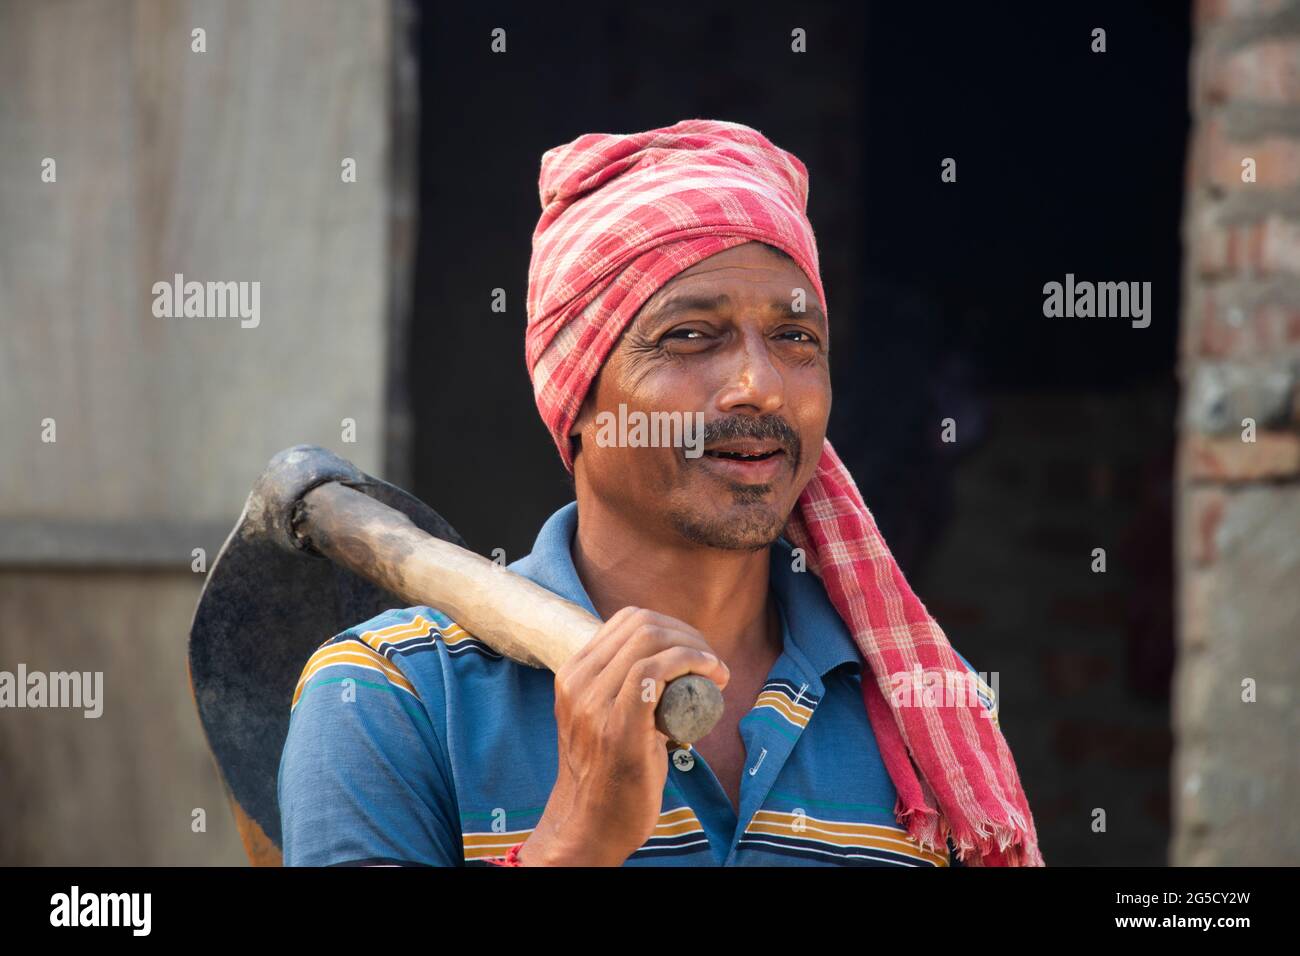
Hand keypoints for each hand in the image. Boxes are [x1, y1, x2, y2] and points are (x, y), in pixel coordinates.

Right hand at [517, 607, 729, 865]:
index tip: (696, 651)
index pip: (627, 620)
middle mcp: (577, 681)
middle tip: (712, 662)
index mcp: (573, 673)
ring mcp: (593, 702)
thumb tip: (669, 666)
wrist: (590, 825)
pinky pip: (654, 671)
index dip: (671, 626)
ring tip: (717, 672)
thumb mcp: (603, 717)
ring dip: (695, 647)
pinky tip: (711, 675)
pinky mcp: (616, 725)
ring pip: (649, 640)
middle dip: (687, 634)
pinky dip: (690, 661)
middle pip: (642, 623)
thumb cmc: (610, 774)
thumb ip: (621, 690)